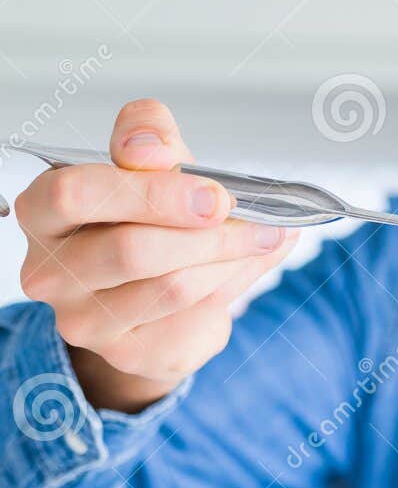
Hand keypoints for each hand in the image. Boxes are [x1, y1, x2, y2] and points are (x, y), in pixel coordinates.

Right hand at [13, 99, 298, 412]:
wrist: (149, 290)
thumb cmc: (140, 216)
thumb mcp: (147, 162)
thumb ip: (147, 136)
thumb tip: (153, 150)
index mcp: (44, 212)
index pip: (77, 195)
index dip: (152, 194)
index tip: (215, 195)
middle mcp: (50, 273)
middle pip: (132, 251)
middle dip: (209, 235)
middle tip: (258, 222)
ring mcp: (84, 321)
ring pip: (173, 287)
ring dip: (231, 260)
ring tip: (262, 237)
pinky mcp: (129, 352)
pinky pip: (195, 316)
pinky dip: (234, 285)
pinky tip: (245, 265)